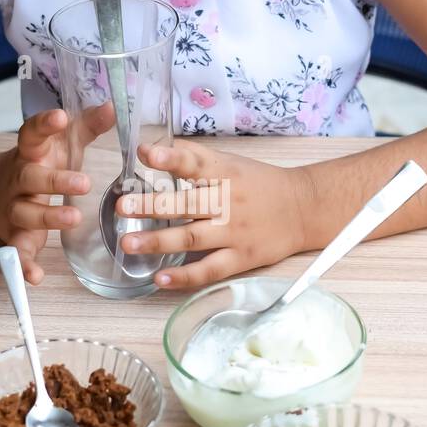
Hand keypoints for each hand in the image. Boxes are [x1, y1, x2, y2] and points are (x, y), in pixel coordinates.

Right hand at [0, 104, 113, 283]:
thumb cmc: (39, 164)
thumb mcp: (62, 143)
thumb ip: (87, 126)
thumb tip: (115, 107)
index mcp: (30, 152)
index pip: (32, 134)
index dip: (44, 125)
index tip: (60, 117)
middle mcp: (18, 179)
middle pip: (30, 178)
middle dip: (55, 180)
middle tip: (84, 182)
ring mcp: (13, 208)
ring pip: (25, 214)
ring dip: (47, 217)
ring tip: (73, 218)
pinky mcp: (13, 236)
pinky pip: (17, 252)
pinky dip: (24, 265)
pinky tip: (36, 277)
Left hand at [116, 140, 314, 289]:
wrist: (303, 208)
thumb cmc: (260, 184)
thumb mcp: (230, 162)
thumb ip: (193, 157)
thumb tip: (150, 148)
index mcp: (224, 174)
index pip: (194, 162)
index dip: (170, 157)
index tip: (145, 153)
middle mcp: (227, 202)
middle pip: (186, 204)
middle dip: (152, 206)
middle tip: (123, 206)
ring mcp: (233, 233)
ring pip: (191, 238)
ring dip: (158, 241)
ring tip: (129, 244)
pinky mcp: (240, 258)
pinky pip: (209, 269)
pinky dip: (184, 277)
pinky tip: (160, 279)